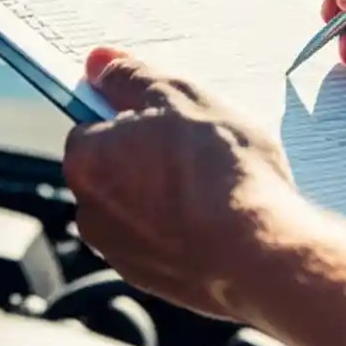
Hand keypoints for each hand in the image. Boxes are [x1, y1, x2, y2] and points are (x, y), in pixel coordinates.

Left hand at [62, 47, 295, 320]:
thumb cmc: (219, 170)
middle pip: (117, 168)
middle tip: (200, 144)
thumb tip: (100, 62)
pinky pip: (170, 243)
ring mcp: (124, 254)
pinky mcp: (158, 282)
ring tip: (220, 184)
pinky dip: (190, 230)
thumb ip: (133, 78)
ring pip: (144, 209)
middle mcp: (92, 212)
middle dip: (151, 157)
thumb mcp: (179, 97)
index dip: (133, 115)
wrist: (259, 252)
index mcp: (86, 161)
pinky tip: (226, 218)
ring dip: (173, 195)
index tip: (167, 114)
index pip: (94, 125)